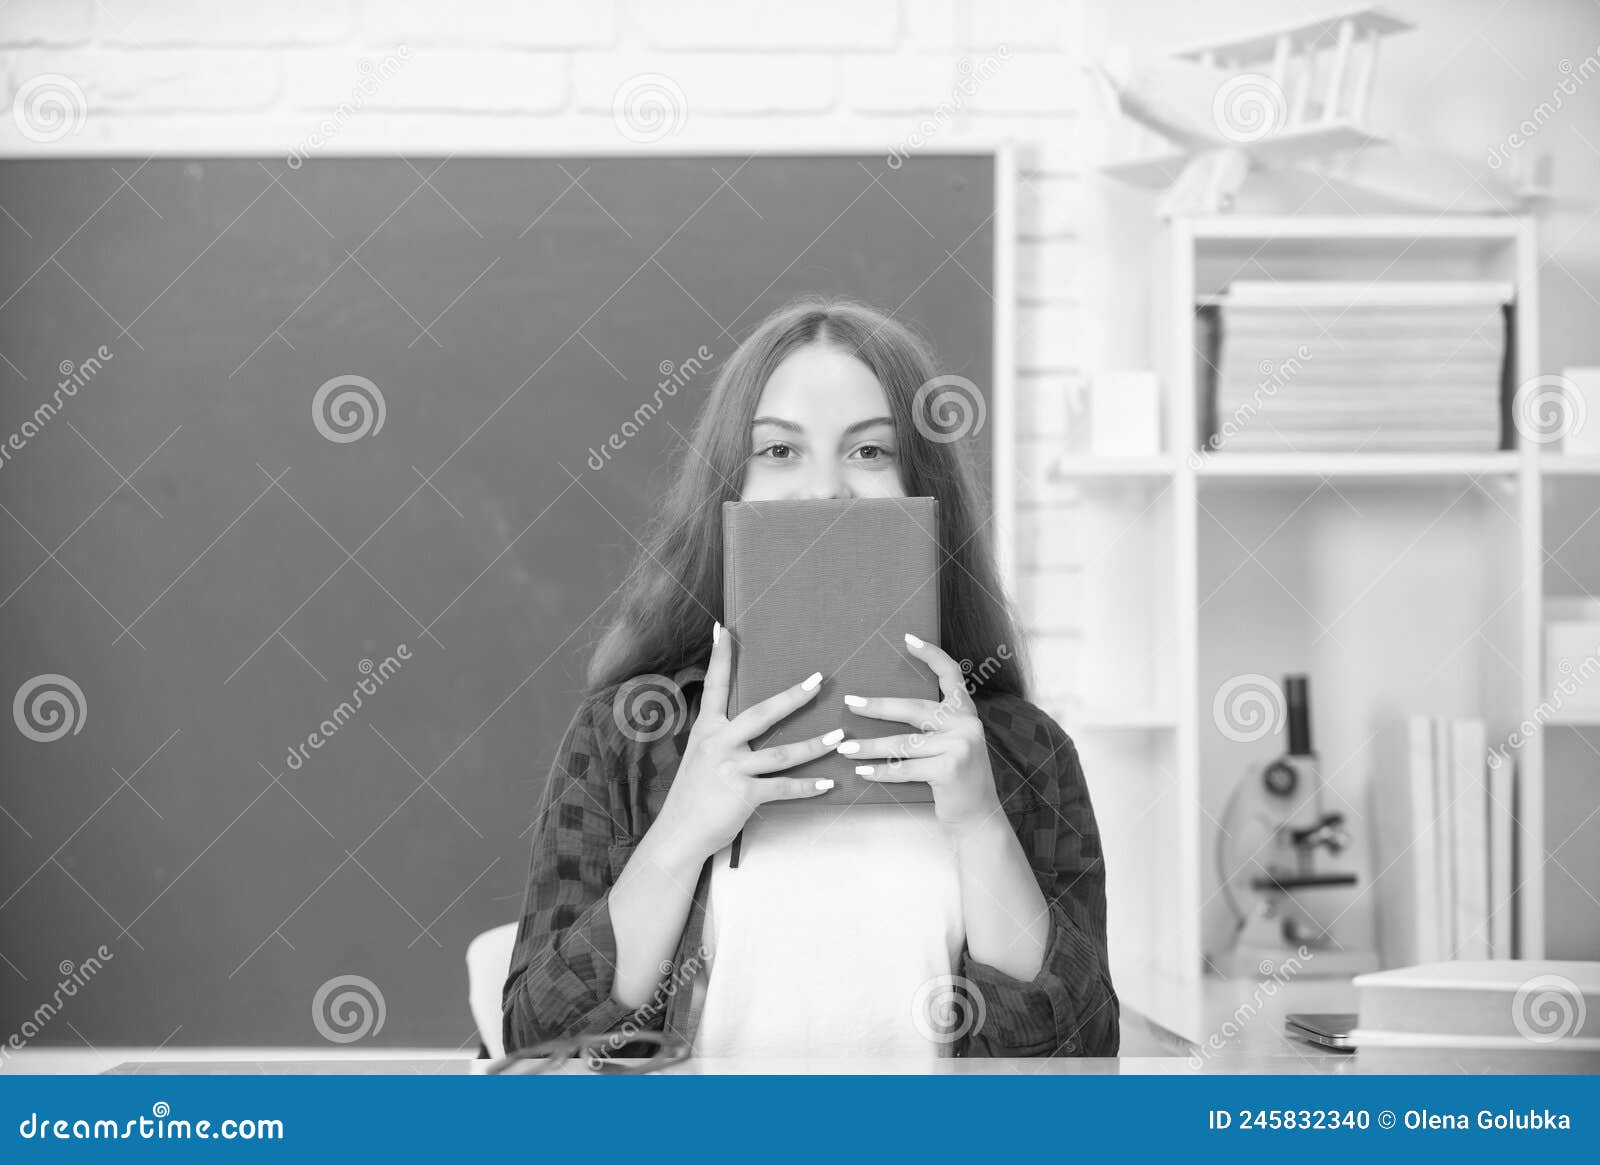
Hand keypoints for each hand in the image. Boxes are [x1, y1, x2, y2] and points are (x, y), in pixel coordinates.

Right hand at [649, 621, 839, 865]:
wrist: (678, 833)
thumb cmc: (692, 795)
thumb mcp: (699, 756)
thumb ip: (720, 737)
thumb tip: (742, 721)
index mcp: (707, 730)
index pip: (714, 686)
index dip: (719, 657)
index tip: (724, 629)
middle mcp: (719, 744)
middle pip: (762, 713)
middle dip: (793, 696)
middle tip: (818, 680)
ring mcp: (732, 770)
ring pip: (782, 753)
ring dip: (814, 745)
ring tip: (839, 736)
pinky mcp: (744, 796)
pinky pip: (784, 788)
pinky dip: (808, 787)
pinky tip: (828, 784)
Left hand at [834, 633, 1001, 830]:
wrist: (978, 818)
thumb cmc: (955, 780)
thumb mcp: (953, 745)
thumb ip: (934, 726)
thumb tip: (887, 708)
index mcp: (966, 713)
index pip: (951, 675)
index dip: (931, 655)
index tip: (908, 639)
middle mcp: (967, 725)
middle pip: (914, 709)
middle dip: (878, 707)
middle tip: (850, 703)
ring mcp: (960, 746)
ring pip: (903, 743)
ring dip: (870, 746)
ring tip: (845, 747)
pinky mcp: (950, 769)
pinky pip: (906, 768)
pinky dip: (882, 771)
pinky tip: (863, 771)